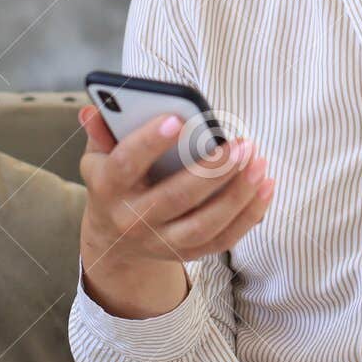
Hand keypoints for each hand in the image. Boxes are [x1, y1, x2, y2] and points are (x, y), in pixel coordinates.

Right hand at [77, 105, 275, 267]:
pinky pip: (224, 238)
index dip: (150, 142)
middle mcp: (133, 219)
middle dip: (211, 171)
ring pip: (204, 224)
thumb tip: (95, 107)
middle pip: (175, 198)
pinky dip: (249, 214)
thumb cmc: (115, 181)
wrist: (115, 240)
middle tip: (241, 143)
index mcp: (108, 187)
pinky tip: (266, 186)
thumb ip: (102, 131)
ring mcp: (161, 241)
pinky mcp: (187, 253)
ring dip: (237, 194)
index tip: (179, 118)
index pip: (126, 164)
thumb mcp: (99, 157)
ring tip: (259, 162)